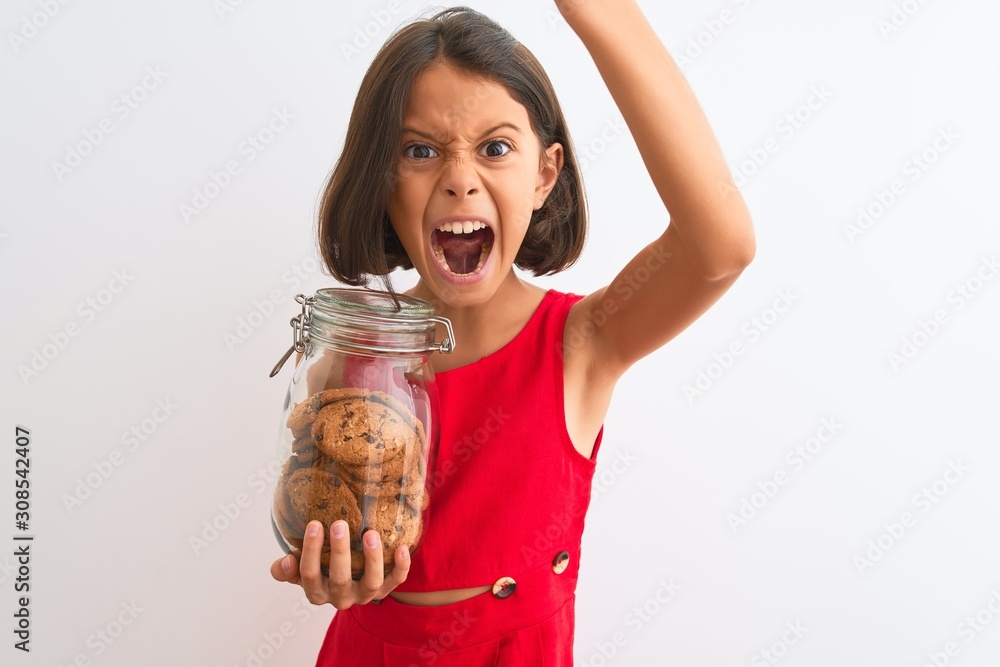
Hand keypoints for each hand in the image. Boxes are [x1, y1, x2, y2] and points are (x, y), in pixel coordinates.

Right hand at [269, 519, 410, 608]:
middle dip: (339, 552)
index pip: (309, 576)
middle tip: (339, 524)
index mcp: (317, 593)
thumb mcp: (299, 571)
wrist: (346, 583)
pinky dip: (401, 567)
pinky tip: (401, 547)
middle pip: (340, 579)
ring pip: (371, 583)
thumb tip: (285, 561)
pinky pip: (395, 582)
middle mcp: (340, 598)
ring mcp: (364, 595)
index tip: (314, 524)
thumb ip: (286, 569)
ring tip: (370, 533)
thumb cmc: (320, 570)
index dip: (310, 552)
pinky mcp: (384, 590)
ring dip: (372, 559)